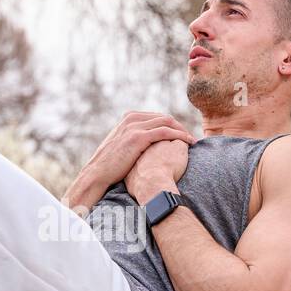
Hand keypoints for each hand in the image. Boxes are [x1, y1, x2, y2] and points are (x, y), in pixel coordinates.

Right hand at [81, 111, 195, 190]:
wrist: (98, 173)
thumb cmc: (110, 165)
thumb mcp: (121, 145)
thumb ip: (132, 139)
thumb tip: (144, 144)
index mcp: (128, 118)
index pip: (157, 117)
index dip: (173, 125)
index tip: (183, 134)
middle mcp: (132, 118)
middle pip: (165, 117)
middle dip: (180, 126)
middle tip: (191, 137)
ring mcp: (135, 126)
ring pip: (167, 122)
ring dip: (183, 130)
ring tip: (192, 140)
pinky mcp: (138, 137)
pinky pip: (166, 132)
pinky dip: (179, 135)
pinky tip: (188, 142)